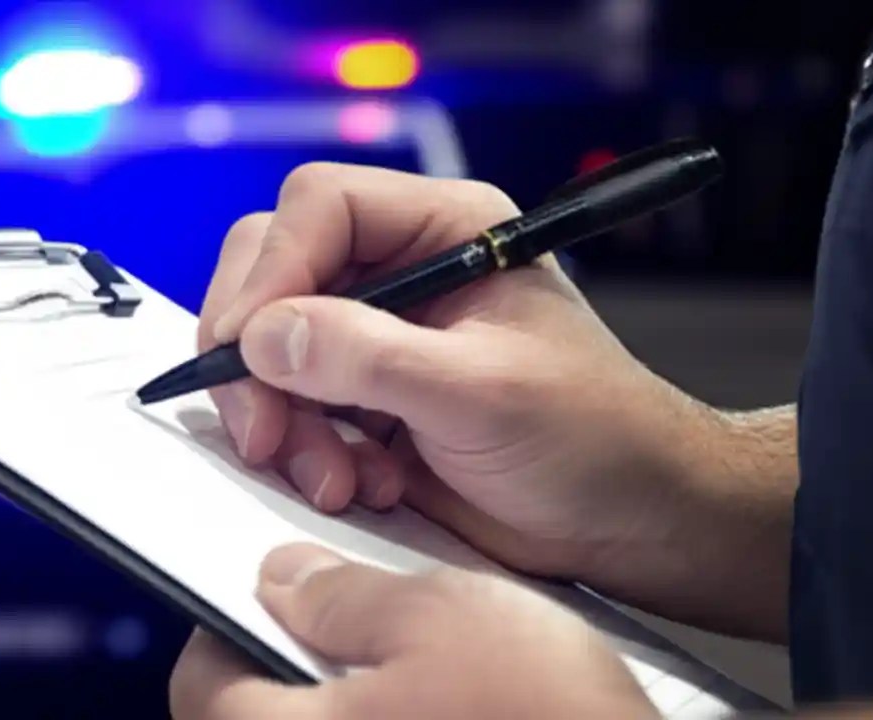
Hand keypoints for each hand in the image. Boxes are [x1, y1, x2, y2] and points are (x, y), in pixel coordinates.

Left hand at [169, 543, 655, 719]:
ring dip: (338, 699)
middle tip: (334, 624)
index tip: (264, 597)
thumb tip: (286, 580)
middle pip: (251, 718)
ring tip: (397, 660)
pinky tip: (437, 705)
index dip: (224, 622)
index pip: (200, 679)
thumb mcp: (439, 614)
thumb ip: (340, 596)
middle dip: (282, 666)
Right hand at [199, 163, 708, 585]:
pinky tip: (361, 484)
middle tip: (265, 432)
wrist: (625, 520)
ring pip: (269, 350)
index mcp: (445, 230)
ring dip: (283, 422)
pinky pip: (288, 408)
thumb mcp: (482, 392)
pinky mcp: (361, 399)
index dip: (272, 271)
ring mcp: (375, 338)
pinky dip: (303, 453)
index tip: (247, 347)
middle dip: (259, 358)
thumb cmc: (593, 436)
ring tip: (338, 479)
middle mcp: (400, 271)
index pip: (321, 208)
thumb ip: (370, 358)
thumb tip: (265, 336)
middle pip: (274, 273)